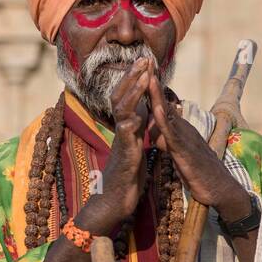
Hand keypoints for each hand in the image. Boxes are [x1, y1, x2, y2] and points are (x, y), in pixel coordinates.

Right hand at [78, 57, 152, 235]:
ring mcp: (121, 142)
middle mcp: (122, 132)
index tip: (146, 62)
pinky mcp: (124, 157)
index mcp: (128, 129)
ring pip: (124, 113)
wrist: (115, 202)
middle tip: (143, 59)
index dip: (137, 80)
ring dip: (133, 94)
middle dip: (133, 77)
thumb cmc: (127, 177)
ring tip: (142, 77)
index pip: (130, 98)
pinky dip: (132, 126)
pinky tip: (137, 115)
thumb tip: (143, 115)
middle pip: (123, 98)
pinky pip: (127, 139)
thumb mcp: (136, 148)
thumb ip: (138, 131)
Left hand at [147, 72, 250, 221]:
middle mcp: (183, 130)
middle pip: (164, 102)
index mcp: (180, 131)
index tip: (144, 70)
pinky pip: (172, 133)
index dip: (153, 89)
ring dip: (157, 94)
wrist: (220, 190)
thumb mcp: (180, 154)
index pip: (163, 106)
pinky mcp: (185, 151)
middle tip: (146, 60)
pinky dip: (164, 119)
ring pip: (167, 113)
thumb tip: (158, 133)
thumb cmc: (201, 174)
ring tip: (148, 74)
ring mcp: (185, 138)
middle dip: (153, 82)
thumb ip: (169, 142)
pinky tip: (156, 108)